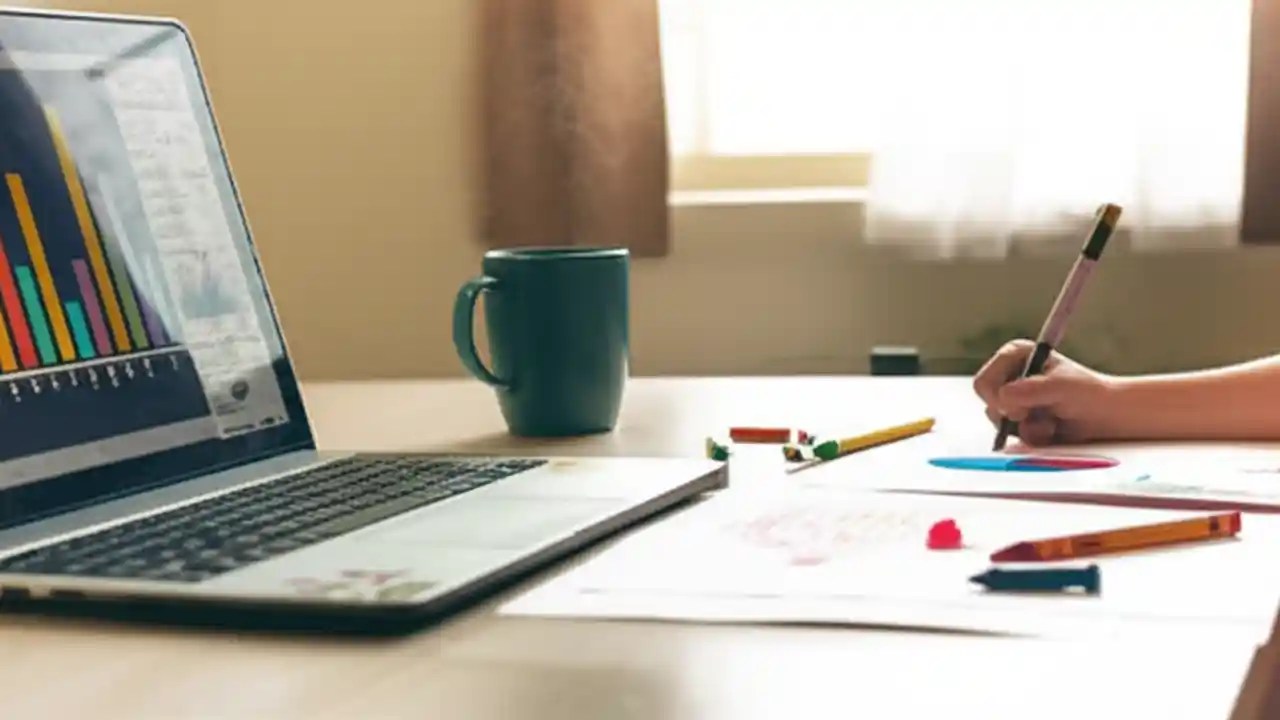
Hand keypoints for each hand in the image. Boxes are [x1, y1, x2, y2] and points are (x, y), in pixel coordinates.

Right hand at [972, 339, 1117, 446]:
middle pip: (987, 401)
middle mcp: (1009, 375)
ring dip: (1026, 426)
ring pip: (998, 420)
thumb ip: (1032, 390)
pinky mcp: (1019, 421)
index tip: (1017, 409)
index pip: (985, 380)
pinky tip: (1052, 430)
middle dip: (1010, 414)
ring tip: (1051, 422)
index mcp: (1014, 356)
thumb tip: (1005, 397)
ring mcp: (1013, 400)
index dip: (996, 398)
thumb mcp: (1062, 386)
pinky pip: (1012, 435)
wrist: (1107, 417)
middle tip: (1032, 416)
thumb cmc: (1088, 393)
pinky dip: (1033, 436)